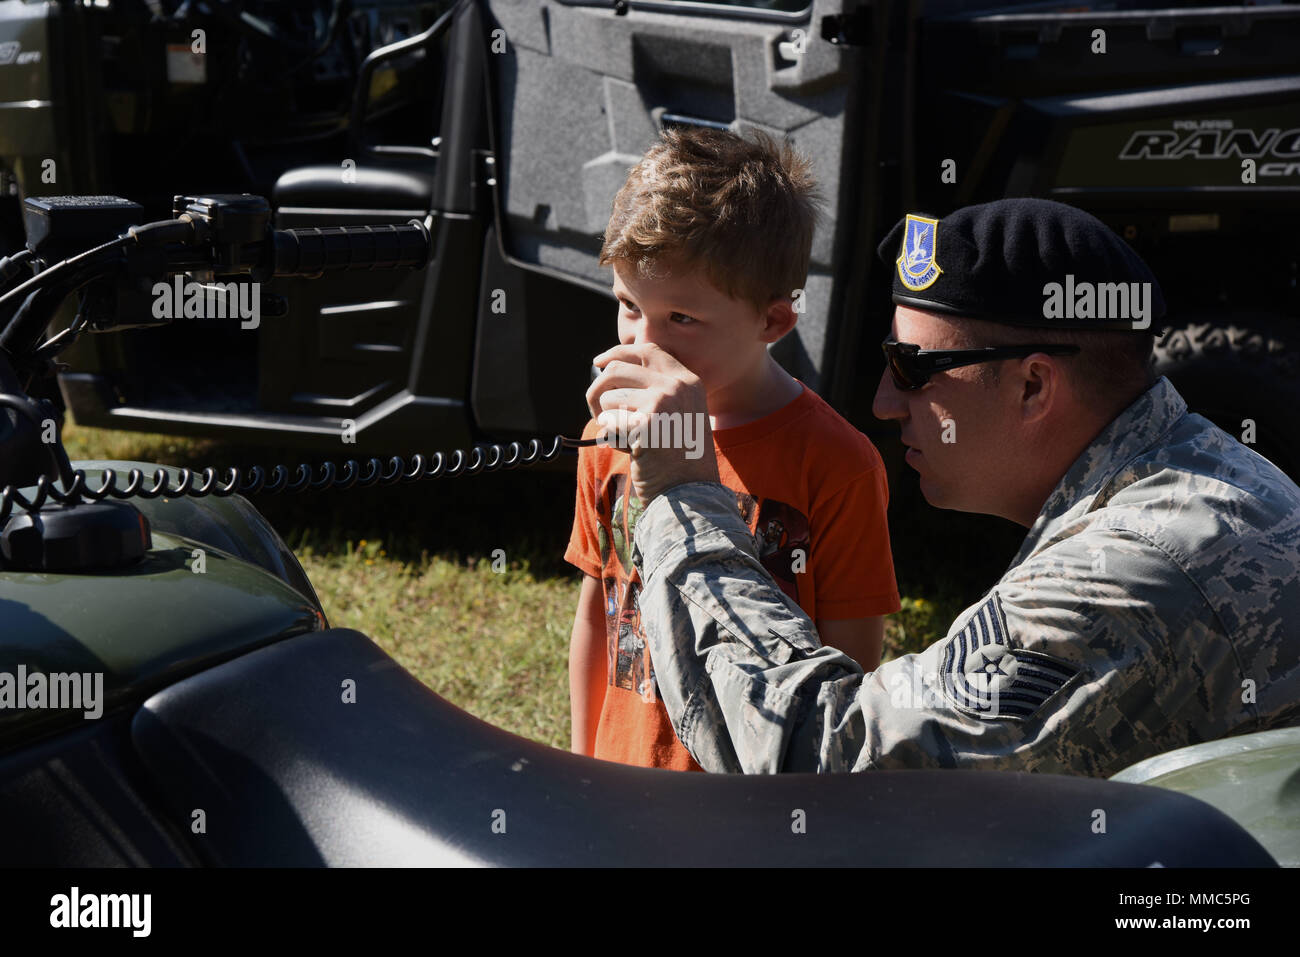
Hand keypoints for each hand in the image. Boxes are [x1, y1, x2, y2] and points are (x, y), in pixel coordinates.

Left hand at [586, 343, 720, 502]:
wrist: (691, 493)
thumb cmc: (678, 460)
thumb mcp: (679, 416)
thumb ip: (655, 392)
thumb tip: (609, 372)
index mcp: (688, 381)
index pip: (647, 351)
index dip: (618, 353)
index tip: (598, 362)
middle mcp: (677, 386)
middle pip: (617, 370)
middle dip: (597, 392)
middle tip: (597, 414)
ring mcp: (663, 402)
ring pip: (608, 398)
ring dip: (608, 422)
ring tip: (630, 441)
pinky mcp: (646, 423)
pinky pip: (608, 424)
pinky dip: (612, 441)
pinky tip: (634, 453)